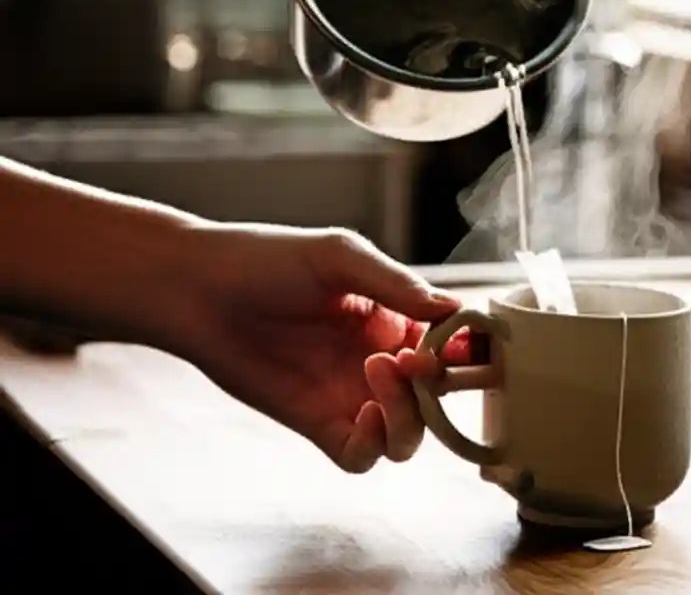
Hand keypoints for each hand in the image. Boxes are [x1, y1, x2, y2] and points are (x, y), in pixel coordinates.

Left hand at [174, 223, 481, 472]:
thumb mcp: (340, 257)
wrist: (197, 288)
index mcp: (392, 320)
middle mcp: (378, 363)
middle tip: (413, 360)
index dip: (466, 353)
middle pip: (435, 397)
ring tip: (380, 374)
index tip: (469, 346)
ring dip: (409, 414)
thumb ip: (396, 285)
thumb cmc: (266, 259)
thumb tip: (451, 309)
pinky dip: (376, 443)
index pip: (449, 348)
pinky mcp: (316, 424)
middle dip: (436, 384)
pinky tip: (364, 411)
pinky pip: (362, 456)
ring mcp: (349, 397)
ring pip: (408, 435)